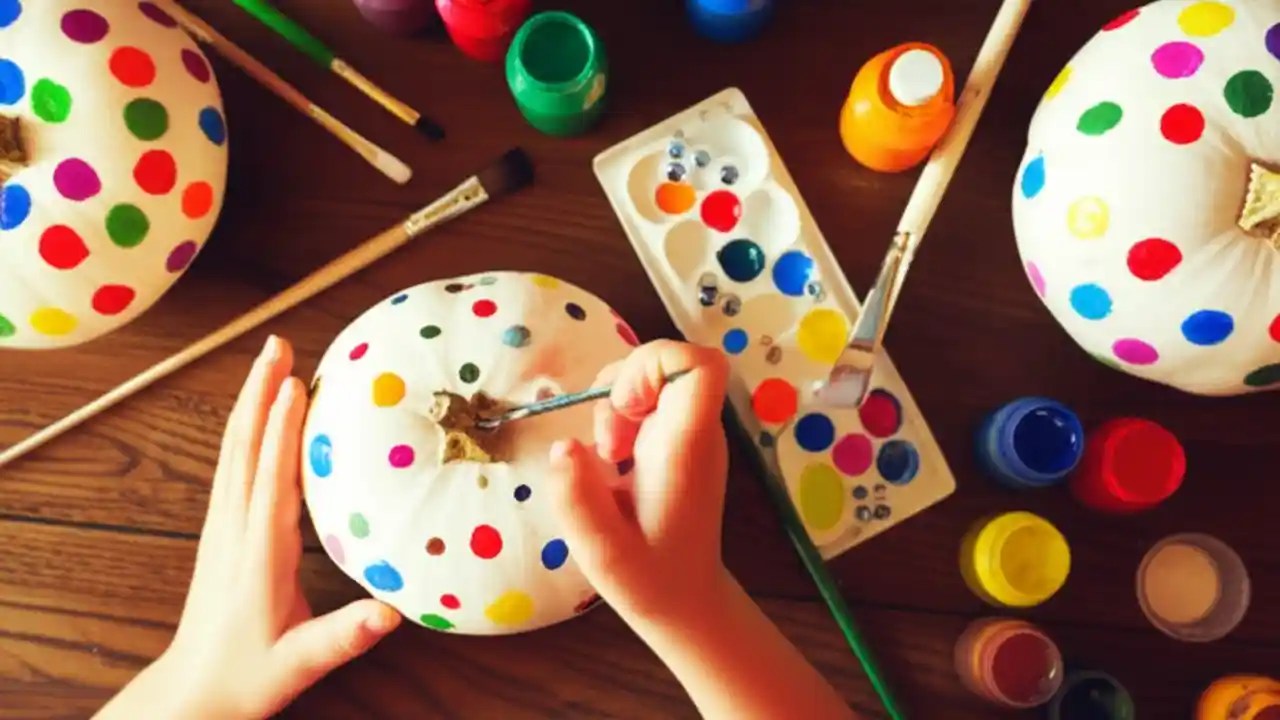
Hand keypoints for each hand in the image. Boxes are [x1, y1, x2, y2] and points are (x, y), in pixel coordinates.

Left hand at [96, 336, 400, 719]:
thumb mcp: (299, 662)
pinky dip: (247, 429)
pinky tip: (259, 412)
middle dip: (259, 391)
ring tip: (270, 360)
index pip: (269, 480)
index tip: (296, 385)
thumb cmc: (245, 677)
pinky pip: (233, 466)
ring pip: (233, 450)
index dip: (281, 431)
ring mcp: (224, 528)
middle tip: (277, 345)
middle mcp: (235, 531)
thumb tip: (392, 611)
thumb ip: (343, 636)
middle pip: (243, 447)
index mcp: (257, 555)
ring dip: (250, 401)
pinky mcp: (223, 532)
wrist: (192, 694)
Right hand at [550, 341, 856, 719]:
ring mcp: (688, 431)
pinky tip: (614, 460)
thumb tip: (563, 447)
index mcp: (687, 447)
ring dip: (614, 404)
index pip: (698, 365)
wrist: (684, 600)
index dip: (651, 366)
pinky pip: (647, 398)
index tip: (621, 409)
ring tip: (609, 456)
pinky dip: (619, 417)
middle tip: (607, 445)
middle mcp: (695, 429)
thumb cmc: (650, 580)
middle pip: (666, 360)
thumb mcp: (604, 554)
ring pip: (651, 376)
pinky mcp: (675, 438)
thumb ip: (578, 502)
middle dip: (620, 387)